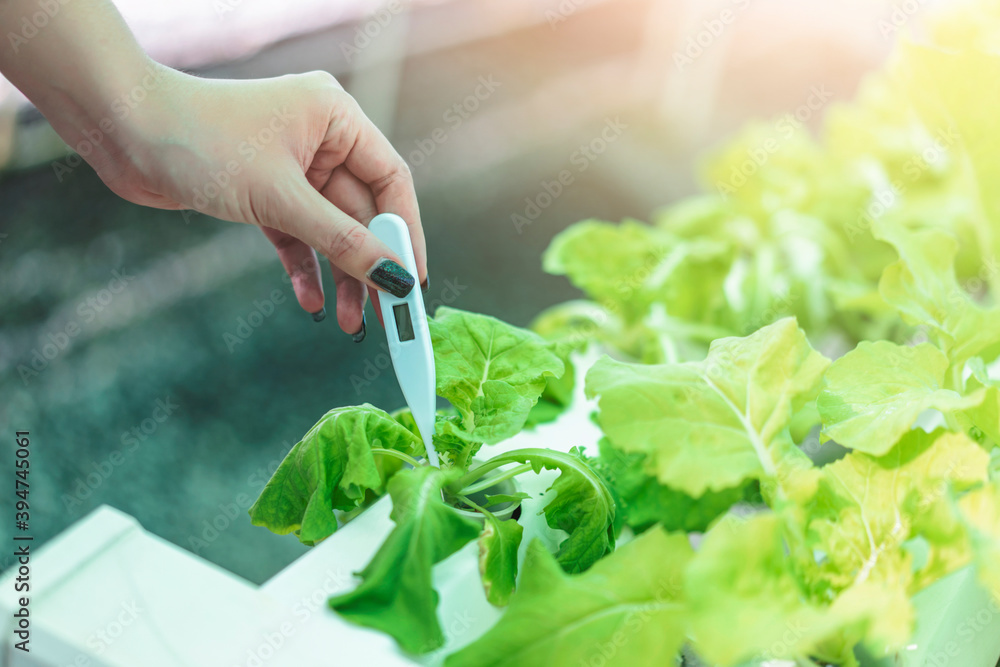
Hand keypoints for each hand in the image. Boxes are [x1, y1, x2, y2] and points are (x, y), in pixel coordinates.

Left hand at [99, 64, 424, 336]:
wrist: (121, 131)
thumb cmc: (201, 139)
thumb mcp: (281, 197)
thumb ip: (342, 240)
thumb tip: (393, 278)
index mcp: (337, 118)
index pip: (391, 182)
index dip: (406, 235)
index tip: (413, 283)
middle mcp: (320, 139)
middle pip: (361, 213)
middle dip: (368, 267)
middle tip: (384, 317)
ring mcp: (292, 167)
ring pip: (329, 230)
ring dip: (338, 276)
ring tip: (348, 323)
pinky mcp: (264, 192)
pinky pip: (296, 235)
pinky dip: (303, 267)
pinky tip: (310, 302)